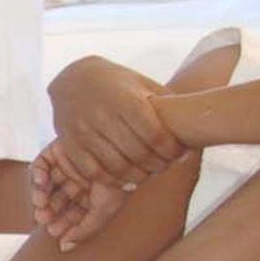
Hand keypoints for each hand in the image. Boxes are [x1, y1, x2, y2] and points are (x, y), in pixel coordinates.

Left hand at [30, 141, 130, 248]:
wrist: (119, 152)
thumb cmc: (118, 181)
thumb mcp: (104, 211)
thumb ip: (84, 230)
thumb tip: (64, 248)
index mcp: (89, 194)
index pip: (70, 213)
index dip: (61, 223)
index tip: (55, 232)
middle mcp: (77, 180)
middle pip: (54, 201)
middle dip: (48, 212)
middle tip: (44, 219)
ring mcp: (66, 165)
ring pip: (44, 185)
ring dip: (39, 196)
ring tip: (41, 205)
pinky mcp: (57, 151)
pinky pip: (40, 165)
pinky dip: (36, 175)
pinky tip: (42, 184)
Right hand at [47, 56, 183, 186]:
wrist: (73, 79)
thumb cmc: (116, 83)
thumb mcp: (143, 85)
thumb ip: (164, 106)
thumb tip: (189, 133)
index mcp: (126, 100)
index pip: (155, 134)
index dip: (171, 150)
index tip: (180, 155)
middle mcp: (103, 116)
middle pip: (137, 154)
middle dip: (157, 165)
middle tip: (166, 166)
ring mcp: (83, 132)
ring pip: (116, 167)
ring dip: (137, 176)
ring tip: (148, 174)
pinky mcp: (69, 145)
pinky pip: (93, 172)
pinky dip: (112, 181)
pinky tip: (126, 180)